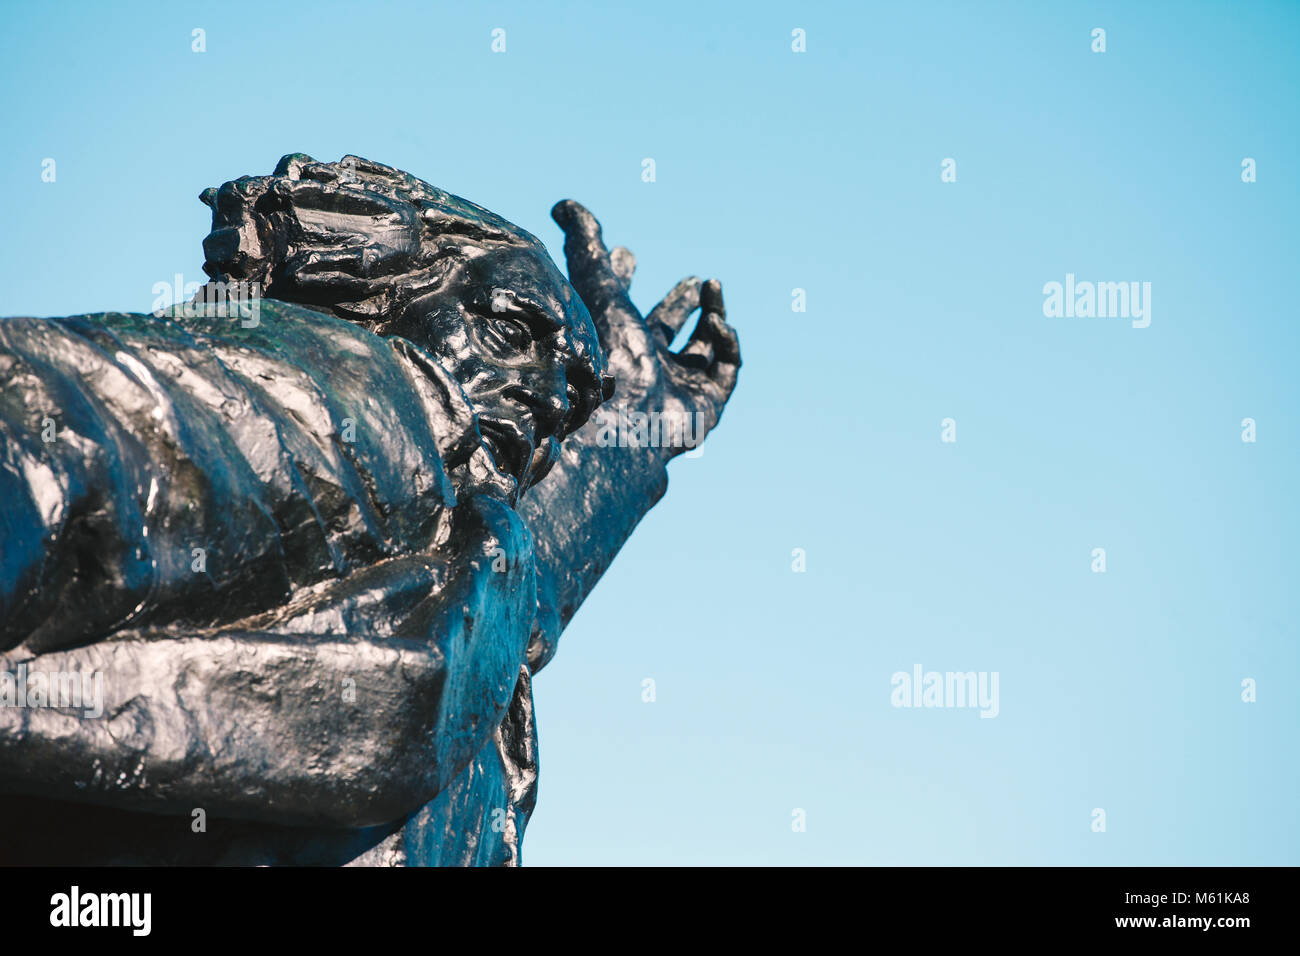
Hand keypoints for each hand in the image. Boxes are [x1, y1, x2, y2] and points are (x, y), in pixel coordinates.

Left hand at [551, 200, 739, 458]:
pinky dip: (726, 343)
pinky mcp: (706, 406)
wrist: (624, 415)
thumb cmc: (604, 353)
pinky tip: (717, 323)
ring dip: (712, 315)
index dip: (622, 277)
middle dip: (679, 302)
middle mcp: (644, 366)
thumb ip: (583, 244)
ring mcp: (677, 387)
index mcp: (614, 344)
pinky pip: (727, 370)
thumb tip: (563, 204)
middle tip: (694, 279)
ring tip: (710, 284)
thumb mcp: (596, 286)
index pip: (617, 307)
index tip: (624, 252)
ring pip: (703, 351)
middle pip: (663, 332)